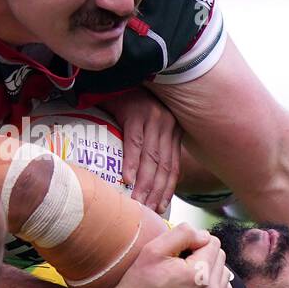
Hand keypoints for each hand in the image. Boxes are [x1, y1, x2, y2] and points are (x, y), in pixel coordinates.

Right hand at [98, 89, 182, 213]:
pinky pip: (134, 143)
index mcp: (172, 129)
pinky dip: (131, 163)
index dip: (168, 188)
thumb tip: (141, 176)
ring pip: (151, 158)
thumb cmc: (125, 101)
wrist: (115, 75)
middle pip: (164, 165)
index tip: (161, 208)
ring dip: (145, 183)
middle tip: (148, 212)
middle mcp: (167, 124)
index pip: (173, 165)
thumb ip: (149, 144)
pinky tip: (126, 179)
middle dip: (156, 191)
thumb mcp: (144, 123)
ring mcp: (153, 117)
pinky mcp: (136, 112)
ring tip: (138, 202)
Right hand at [101, 223, 234, 287]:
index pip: (213, 243)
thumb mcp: (152, 250)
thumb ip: (182, 234)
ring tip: (188, 276)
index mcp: (198, 274)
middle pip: (220, 259)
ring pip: (224, 277)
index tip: (180, 250)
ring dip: (211, 271)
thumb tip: (203, 235)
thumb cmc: (136, 287)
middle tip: (181, 262)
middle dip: (204, 255)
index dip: (195, 242)